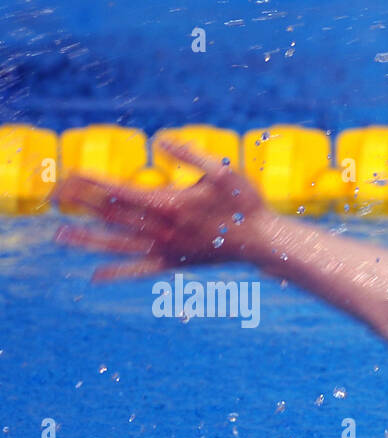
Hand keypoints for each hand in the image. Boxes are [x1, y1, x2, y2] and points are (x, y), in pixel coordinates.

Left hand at [54, 139, 272, 280]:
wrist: (263, 242)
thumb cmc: (245, 204)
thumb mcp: (222, 170)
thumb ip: (190, 154)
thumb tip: (160, 140)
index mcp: (168, 204)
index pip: (119, 191)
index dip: (91, 183)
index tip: (70, 175)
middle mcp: (161, 229)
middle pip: (112, 216)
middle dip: (81, 204)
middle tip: (55, 197)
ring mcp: (167, 249)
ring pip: (118, 244)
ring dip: (87, 239)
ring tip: (60, 235)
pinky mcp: (175, 263)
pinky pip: (140, 270)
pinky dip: (118, 273)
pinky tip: (96, 276)